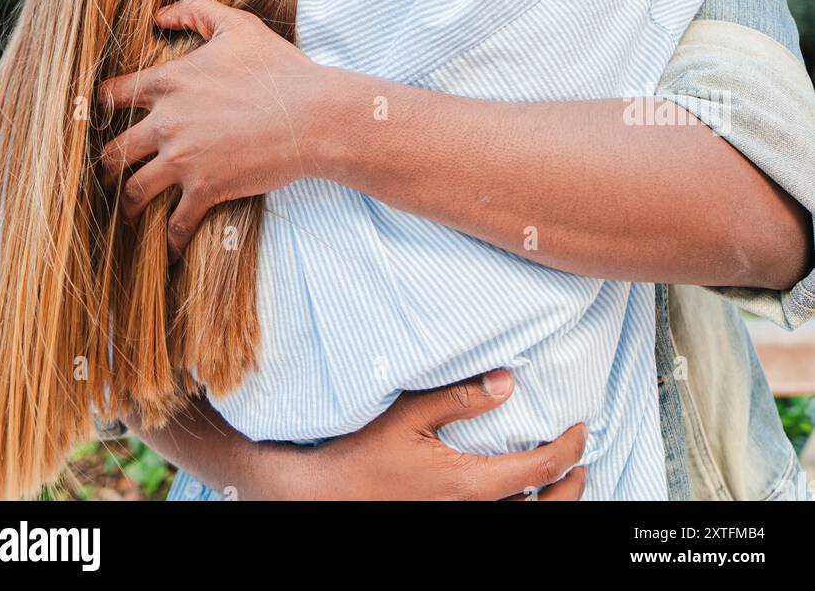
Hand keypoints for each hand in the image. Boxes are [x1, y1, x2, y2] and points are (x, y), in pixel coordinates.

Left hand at [98, 0, 331, 258]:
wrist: (312, 115)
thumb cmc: (278, 69)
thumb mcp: (238, 26)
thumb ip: (196, 10)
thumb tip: (160, 13)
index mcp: (169, 83)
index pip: (114, 96)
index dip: (103, 108)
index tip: (101, 121)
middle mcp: (167, 122)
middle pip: (114, 151)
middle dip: (105, 166)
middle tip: (106, 176)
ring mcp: (183, 159)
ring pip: (134, 190)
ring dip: (127, 205)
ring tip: (127, 214)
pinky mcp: (205, 189)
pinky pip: (176, 223)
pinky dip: (171, 239)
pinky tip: (171, 250)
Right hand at [294, 371, 586, 501]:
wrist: (326, 497)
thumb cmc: (363, 454)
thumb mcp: (408, 415)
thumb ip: (460, 397)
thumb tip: (507, 381)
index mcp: (469, 485)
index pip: (540, 470)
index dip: (569, 449)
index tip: (581, 429)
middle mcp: (475, 516)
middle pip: (547, 510)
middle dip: (572, 484)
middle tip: (580, 458)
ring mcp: (464, 526)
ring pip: (529, 524)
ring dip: (553, 504)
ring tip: (562, 480)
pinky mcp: (451, 527)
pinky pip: (502, 524)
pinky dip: (524, 510)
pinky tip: (520, 495)